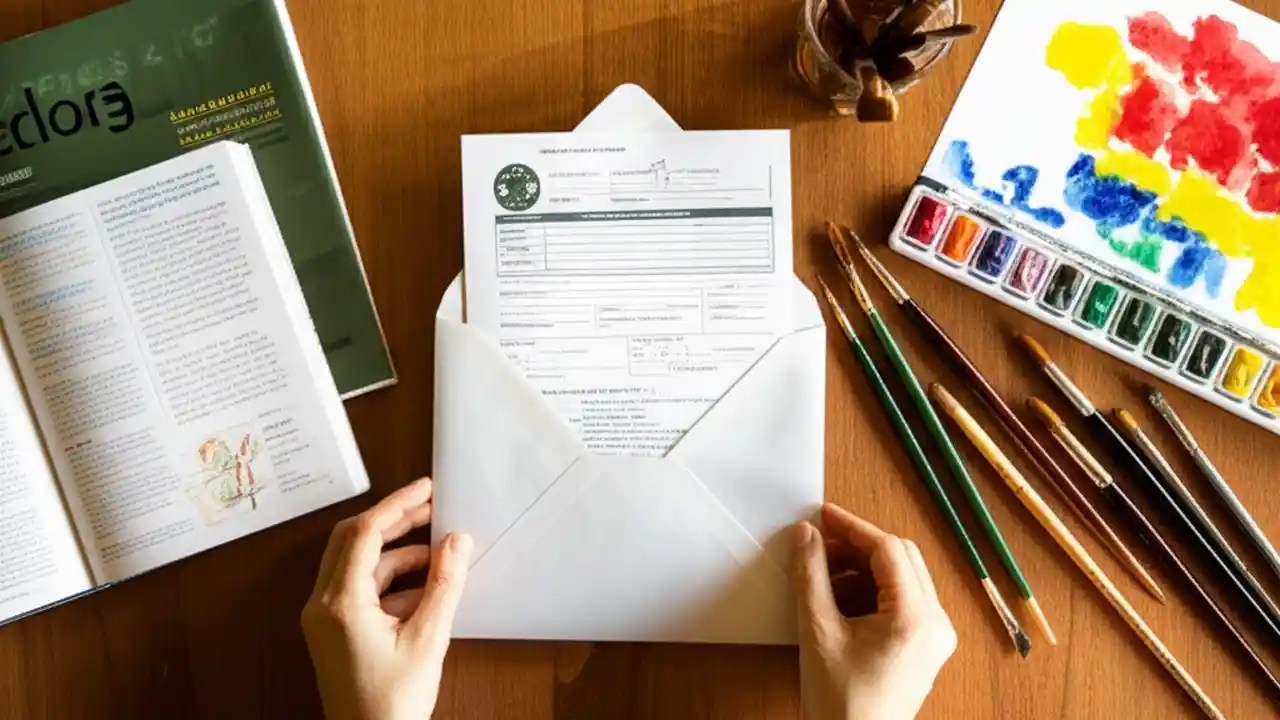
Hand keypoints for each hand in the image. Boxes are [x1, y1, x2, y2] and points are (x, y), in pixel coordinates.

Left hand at [302, 477, 472, 719]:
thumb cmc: (392, 705)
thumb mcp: (428, 639)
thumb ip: (444, 584)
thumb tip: (456, 541)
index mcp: (340, 603)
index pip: (364, 533)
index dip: (397, 504)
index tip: (426, 489)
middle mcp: (322, 605)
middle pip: (352, 540)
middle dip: (393, 521)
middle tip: (430, 508)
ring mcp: (323, 619)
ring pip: (356, 564)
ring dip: (394, 552)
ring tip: (437, 552)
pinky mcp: (332, 631)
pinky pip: (358, 589)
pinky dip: (389, 579)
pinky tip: (423, 586)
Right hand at [793, 503, 956, 719]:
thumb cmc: (840, 705)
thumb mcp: (818, 632)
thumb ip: (810, 575)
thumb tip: (805, 535)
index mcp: (916, 618)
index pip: (889, 550)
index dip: (853, 527)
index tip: (822, 516)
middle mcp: (936, 624)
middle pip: (901, 559)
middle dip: (858, 547)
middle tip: (819, 544)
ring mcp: (934, 638)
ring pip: (903, 578)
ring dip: (863, 568)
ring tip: (822, 576)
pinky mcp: (924, 649)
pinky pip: (903, 602)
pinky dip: (872, 591)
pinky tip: (838, 599)